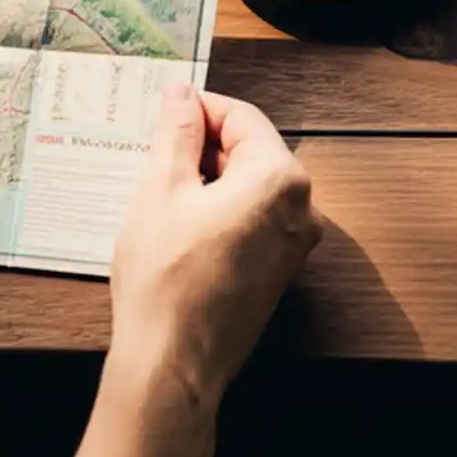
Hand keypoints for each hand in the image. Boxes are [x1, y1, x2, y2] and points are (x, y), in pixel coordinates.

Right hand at [72, 87, 323, 456]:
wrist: (173, 361)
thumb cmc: (166, 279)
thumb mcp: (161, 189)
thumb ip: (176, 133)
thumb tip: (181, 95)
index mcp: (279, 180)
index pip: (242, 117)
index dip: (198, 108)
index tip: (164, 111)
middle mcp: (301, 209)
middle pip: (250, 150)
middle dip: (202, 145)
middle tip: (155, 152)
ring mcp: (292, 244)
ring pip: (248, 187)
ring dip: (207, 178)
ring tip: (160, 191)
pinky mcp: (276, 271)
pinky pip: (250, 220)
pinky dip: (217, 210)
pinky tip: (177, 224)